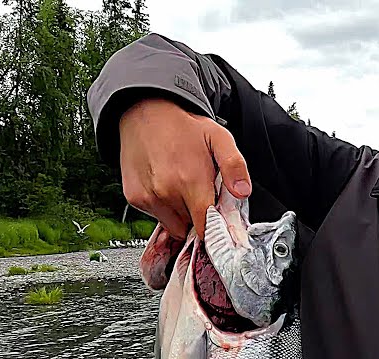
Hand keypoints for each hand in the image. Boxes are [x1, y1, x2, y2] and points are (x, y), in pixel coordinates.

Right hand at [119, 98, 250, 287]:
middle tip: (199, 191)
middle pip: (192, 226)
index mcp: (190, 180)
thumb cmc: (183, 126)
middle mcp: (166, 192)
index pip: (207, 226)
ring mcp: (148, 197)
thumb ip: (235, 166)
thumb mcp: (219, 138)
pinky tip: (165, 184)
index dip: (215, 225)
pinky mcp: (134, 198)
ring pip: (174, 224)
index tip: (218, 218)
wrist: (145, 111)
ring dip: (181, 213)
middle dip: (199, 214)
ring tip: (181, 185)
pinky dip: (163, 207)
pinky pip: (156, 216)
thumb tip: (243, 192)